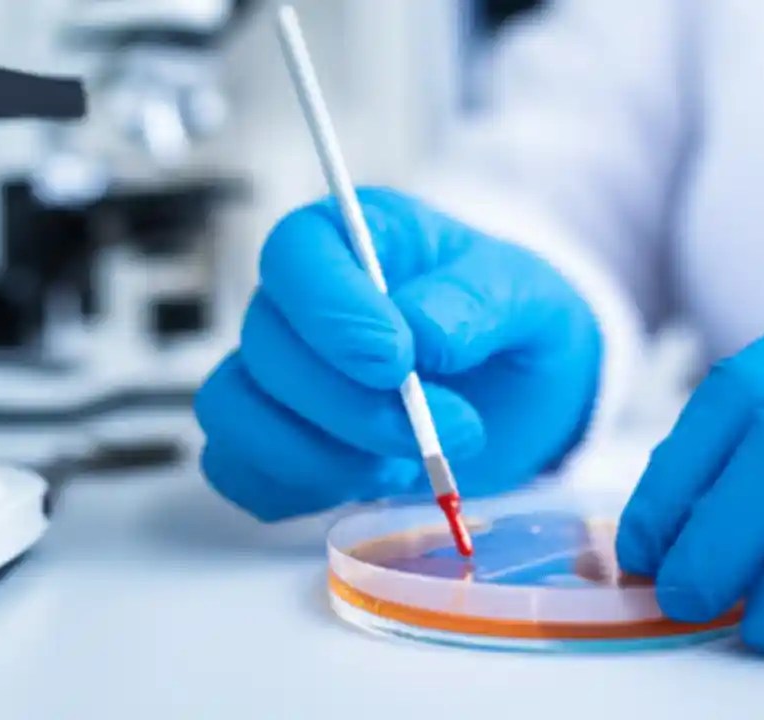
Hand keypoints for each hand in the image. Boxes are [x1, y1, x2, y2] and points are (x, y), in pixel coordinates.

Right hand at [196, 188, 601, 520]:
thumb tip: (422, 332)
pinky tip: (369, 483)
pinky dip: (300, 489)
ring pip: (237, 412)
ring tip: (407, 464)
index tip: (396, 360)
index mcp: (355, 238)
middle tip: (444, 429)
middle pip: (268, 347)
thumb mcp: (525, 295)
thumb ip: (478, 302)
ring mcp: (278, 374)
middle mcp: (299, 302)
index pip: (297, 253)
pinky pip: (240, 470)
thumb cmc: (512, 325)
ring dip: (323, 456)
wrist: (519, 396)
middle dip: (352, 406)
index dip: (331, 311)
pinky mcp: (275, 440)